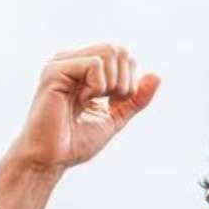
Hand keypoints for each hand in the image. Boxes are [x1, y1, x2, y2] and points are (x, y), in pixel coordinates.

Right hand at [11, 44, 159, 171]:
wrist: (51, 159)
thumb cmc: (75, 141)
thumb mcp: (115, 117)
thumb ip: (135, 99)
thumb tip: (157, 76)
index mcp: (84, 69)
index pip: (123, 55)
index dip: (129, 81)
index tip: (112, 103)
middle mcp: (72, 61)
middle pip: (118, 49)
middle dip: (124, 80)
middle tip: (105, 102)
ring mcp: (62, 63)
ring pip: (109, 52)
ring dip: (112, 83)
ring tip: (91, 101)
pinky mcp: (55, 71)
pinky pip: (94, 64)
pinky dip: (97, 87)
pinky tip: (80, 100)